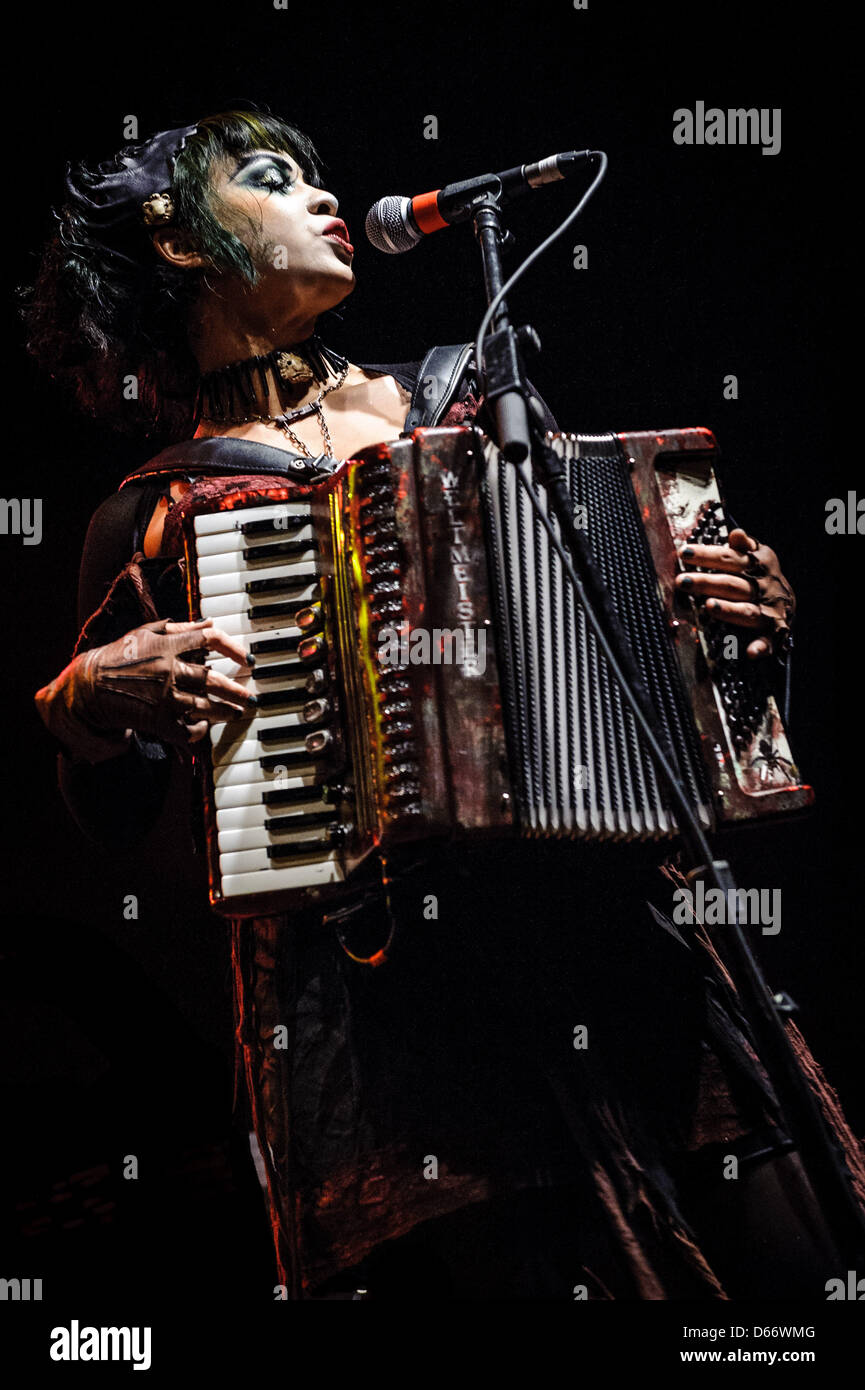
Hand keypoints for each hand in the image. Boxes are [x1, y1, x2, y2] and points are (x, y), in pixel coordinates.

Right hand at [35, 618, 255, 760]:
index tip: (246, 658)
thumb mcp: (145, 633)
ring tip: (236, 713)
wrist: (88, 686)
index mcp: (166, 645)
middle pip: (212, 680)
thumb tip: (209, 622)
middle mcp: (167, 670)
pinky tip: (205, 727)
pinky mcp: (156, 720)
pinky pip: (186, 730)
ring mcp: (162, 697)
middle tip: (250, 696)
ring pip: (204, 707)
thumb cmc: (119, 656)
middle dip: (236, 690)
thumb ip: (178, 628)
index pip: (209, 639)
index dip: (232, 647)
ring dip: (225, 712)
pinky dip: (199, 731)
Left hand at [674, 528, 795, 658]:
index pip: (731, 558)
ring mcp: (769, 610)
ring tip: (709, 606)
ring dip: (729, 610)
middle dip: (707, 582)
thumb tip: (736, 533)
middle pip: (733, 584)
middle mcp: (765, 587)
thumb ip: (744, 547)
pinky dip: (761, 647)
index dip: (708, 555)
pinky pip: (768, 642)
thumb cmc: (761, 576)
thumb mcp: (757, 556)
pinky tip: (749, 653)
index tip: (684, 553)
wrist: (788, 604)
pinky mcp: (774, 633)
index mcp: (761, 564)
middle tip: (683, 581)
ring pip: (747, 611)